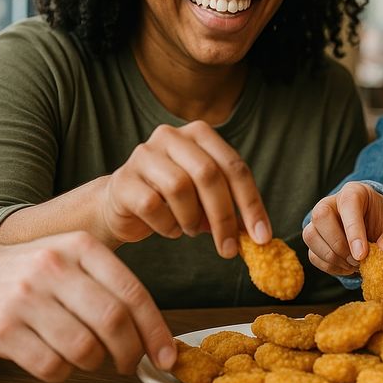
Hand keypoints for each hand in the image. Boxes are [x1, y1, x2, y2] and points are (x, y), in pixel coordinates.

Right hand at [0, 232, 174, 382]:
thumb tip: (155, 335)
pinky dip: (64, 371)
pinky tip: (60, 358)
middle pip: (112, 320)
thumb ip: (114, 287)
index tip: (166, 354)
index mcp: (81, 246)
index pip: (132, 293)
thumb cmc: (37, 273)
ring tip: (90, 355)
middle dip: (130, 351)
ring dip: (95, 362)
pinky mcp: (1, 328)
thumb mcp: (76, 259)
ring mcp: (24, 297)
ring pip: (83, 347)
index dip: (155, 330)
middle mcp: (52, 266)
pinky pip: (51, 366)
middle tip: (130, 363)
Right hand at [100, 120, 270, 257]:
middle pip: (208, 174)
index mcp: (200, 134)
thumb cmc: (172, 199)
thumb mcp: (206, 197)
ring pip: (179, 187)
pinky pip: (152, 205)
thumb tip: (258, 235)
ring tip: (191, 230)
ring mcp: (144, 154)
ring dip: (191, 219)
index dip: (251, 203)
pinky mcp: (123, 179)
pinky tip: (170, 229)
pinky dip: (167, 225)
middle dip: (223, 216)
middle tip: (229, 249)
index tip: (261, 236)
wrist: (121, 203)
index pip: (234, 166)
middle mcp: (171, 136)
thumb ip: (231, 207)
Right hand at [303, 181, 382, 275]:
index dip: (353, 230)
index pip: (348, 204)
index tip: (362, 254)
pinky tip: (348, 268)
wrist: (378, 232)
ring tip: (354, 265)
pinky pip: (313, 255)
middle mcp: (331, 203)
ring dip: (333, 257)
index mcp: (354, 192)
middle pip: (320, 216)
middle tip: (358, 260)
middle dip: (338, 244)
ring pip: (311, 236)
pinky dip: (330, 267)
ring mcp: (319, 222)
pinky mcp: (315, 241)